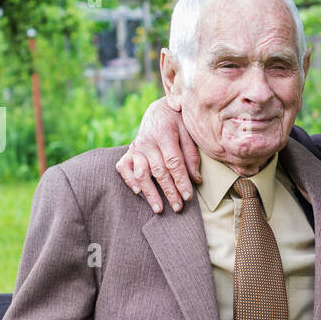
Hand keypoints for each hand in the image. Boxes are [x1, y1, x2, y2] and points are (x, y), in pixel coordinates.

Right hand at [113, 98, 202, 212]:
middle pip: (159, 172)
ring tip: (159, 209)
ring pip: (141, 174)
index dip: (181, 181)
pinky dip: (129, 181)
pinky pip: (123, 168)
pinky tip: (138, 192)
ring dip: (150, 193)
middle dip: (169, 192)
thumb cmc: (178, 123)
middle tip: (178, 208)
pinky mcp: (129, 152)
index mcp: (164, 134)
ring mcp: (136, 147)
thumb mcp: (189, 133)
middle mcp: (147, 142)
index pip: (174, 163)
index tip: (188, 197)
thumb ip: (191, 155)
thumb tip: (196, 179)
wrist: (159, 110)